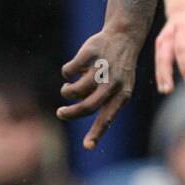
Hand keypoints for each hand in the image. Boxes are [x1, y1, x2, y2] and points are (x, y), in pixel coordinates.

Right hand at [57, 25, 141, 150]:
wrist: (123, 37)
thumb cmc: (118, 68)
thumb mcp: (119, 86)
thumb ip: (104, 101)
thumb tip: (79, 112)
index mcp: (123, 94)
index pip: (108, 118)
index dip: (97, 133)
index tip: (87, 147)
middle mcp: (114, 82)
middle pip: (87, 106)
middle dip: (70, 113)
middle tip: (61, 113)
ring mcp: (102, 68)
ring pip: (76, 90)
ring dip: (67, 92)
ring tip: (68, 89)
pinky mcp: (90, 53)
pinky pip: (68, 72)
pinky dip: (67, 74)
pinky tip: (73, 70)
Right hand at [154, 6, 184, 94]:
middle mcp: (181, 27)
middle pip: (180, 47)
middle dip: (184, 65)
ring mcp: (169, 34)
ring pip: (164, 53)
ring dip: (165, 72)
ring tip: (168, 89)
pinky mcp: (160, 41)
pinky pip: (158, 57)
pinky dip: (159, 72)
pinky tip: (162, 86)